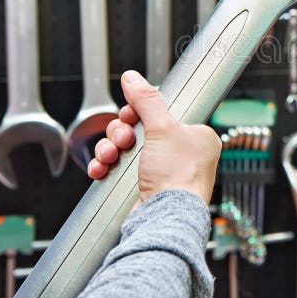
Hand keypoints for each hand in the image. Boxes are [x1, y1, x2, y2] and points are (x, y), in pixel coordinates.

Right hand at [87, 70, 221, 204]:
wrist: (165, 219)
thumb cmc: (178, 179)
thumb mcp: (163, 128)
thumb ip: (146, 100)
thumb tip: (133, 78)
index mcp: (195, 136)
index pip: (161, 113)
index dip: (140, 113)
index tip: (131, 114)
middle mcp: (180, 153)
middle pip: (138, 130)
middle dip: (121, 133)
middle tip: (123, 139)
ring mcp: (161, 171)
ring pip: (124, 149)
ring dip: (110, 149)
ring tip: (110, 156)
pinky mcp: (142, 187)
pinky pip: (117, 169)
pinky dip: (106, 167)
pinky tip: (101, 168)